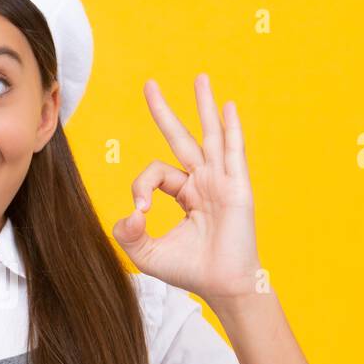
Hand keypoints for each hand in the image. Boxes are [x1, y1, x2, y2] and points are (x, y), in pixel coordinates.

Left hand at [112, 74, 262, 305]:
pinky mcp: (237, 187)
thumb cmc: (190, 271)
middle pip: (181, 138)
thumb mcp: (147, 253)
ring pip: (210, 136)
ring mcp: (221, 182)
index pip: (156, 173)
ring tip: (199, 77)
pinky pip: (233, 152)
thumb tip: (126, 214)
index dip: (141, 187)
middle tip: (149, 84)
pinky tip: (227, 106)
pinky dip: (231, 128)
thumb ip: (128, 234)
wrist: (222, 285)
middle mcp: (203, 182)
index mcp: (184, 194)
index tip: (139, 212)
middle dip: (164, 112)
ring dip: (204, 106)